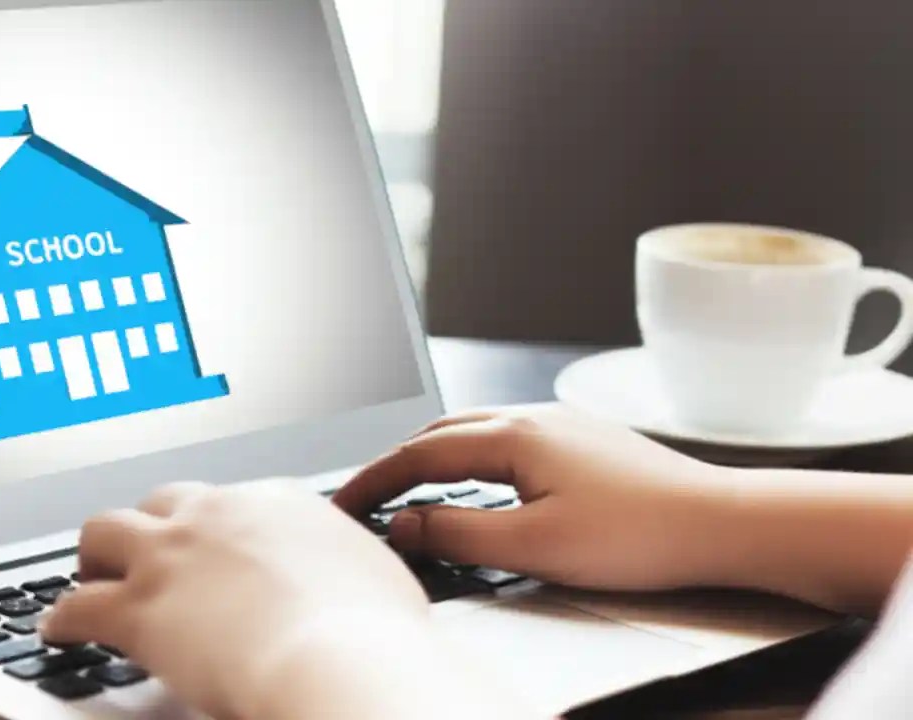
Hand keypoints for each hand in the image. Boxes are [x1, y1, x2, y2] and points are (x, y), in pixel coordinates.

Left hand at [40, 480, 433, 719]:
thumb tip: (356, 580)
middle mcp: (218, 513)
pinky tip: (58, 630)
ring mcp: (173, 555)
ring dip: (93, 556)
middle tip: (144, 554)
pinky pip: (78, 606)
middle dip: (149, 527)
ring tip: (88, 575)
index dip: (213, 526)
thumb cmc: (372, 630)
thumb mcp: (375, 576)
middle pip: (162, 502)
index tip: (210, 545)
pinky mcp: (139, 607)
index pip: (230, 501)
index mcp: (277, 502)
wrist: (339, 657)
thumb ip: (347, 565)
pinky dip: (63, 619)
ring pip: (104, 532)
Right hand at [333, 404, 727, 590]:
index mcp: (512, 437)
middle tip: (367, 500)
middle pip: (439, 433)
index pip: (416, 455)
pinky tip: (478, 485)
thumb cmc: (637, 535)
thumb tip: (403, 524)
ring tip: (411, 493)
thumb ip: (457, 533)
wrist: (721, 522)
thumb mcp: (533, 546)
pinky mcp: (583, 440)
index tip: (341, 505)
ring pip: (473, 432)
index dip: (371, 482)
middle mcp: (531, 418)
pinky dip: (469, 459)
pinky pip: (505, 439)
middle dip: (395, 464)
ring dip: (432, 459)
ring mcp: (560, 425)